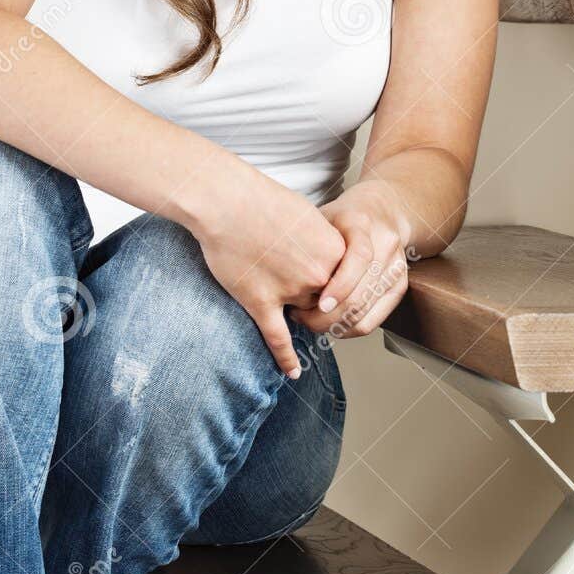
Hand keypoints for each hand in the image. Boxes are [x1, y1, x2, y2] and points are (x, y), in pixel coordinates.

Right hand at [192, 171, 347, 378]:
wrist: (225, 200)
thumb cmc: (263, 201)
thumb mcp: (309, 216)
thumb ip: (323, 244)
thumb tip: (329, 261)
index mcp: (335, 252)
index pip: (348, 284)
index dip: (335, 285)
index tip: (327, 284)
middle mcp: (318, 276)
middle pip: (326, 302)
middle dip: (316, 300)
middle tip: (300, 286)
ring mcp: (289, 292)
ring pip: (302, 315)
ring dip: (294, 310)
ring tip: (280, 292)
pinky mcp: (260, 302)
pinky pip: (278, 339)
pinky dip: (286, 359)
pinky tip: (292, 372)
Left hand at [287, 179, 411, 340]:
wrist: (381, 210)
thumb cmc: (341, 216)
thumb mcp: (320, 217)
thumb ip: (307, 242)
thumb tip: (281, 275)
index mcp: (363, 223)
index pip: (360, 257)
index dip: (339, 285)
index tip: (318, 303)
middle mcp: (385, 244)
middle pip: (361, 293)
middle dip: (327, 316)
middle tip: (299, 318)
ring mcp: (396, 267)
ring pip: (365, 312)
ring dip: (334, 325)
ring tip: (310, 320)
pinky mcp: (398, 287)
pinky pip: (373, 321)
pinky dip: (348, 328)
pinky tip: (329, 323)